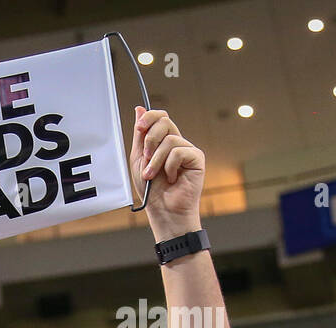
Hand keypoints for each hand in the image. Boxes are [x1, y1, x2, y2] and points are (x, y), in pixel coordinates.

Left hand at [130, 107, 204, 242]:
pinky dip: (169, 167)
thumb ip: (140, 136)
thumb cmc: (151, 189)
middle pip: (165, 121)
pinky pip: (179, 152)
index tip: (138, 127)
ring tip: (154, 175)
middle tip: (145, 157)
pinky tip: (172, 178)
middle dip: (150, 139)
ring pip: (169, 139)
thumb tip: (139, 109)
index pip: (159, 117)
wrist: (163, 209)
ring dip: (156, 160)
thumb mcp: (139, 159)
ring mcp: (188, 149)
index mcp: (162, 141)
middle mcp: (177, 142)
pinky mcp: (197, 158)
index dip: (149, 118)